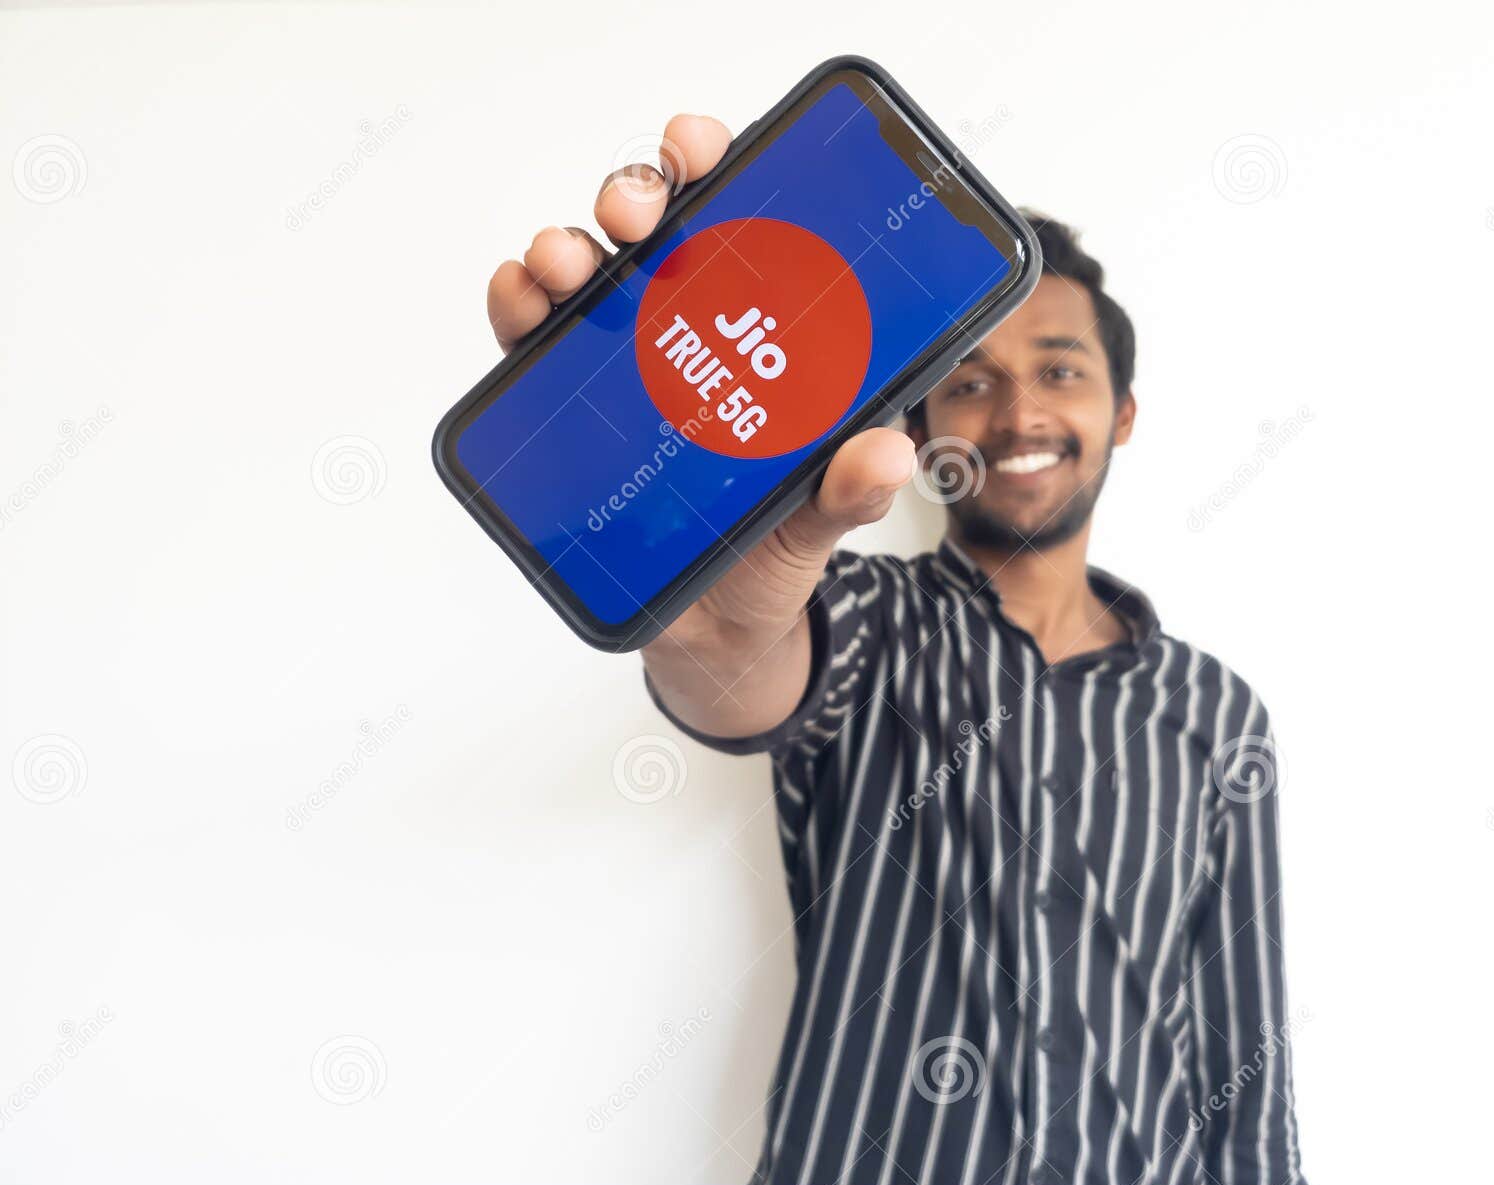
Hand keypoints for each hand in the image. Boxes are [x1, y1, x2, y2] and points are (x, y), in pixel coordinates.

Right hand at [486, 115, 913, 731]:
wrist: (714, 634)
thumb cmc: (772, 550)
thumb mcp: (824, 518)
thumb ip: (852, 489)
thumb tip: (886, 454)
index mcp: (759, 332)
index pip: (738, 223)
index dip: (717, 167)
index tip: (704, 150)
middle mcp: (684, 331)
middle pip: (654, 232)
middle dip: (638, 196)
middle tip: (638, 215)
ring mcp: (620, 367)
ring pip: (583, 278)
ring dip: (566, 251)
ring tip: (567, 264)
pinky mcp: (570, 415)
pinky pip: (530, 347)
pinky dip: (515, 311)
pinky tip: (520, 303)